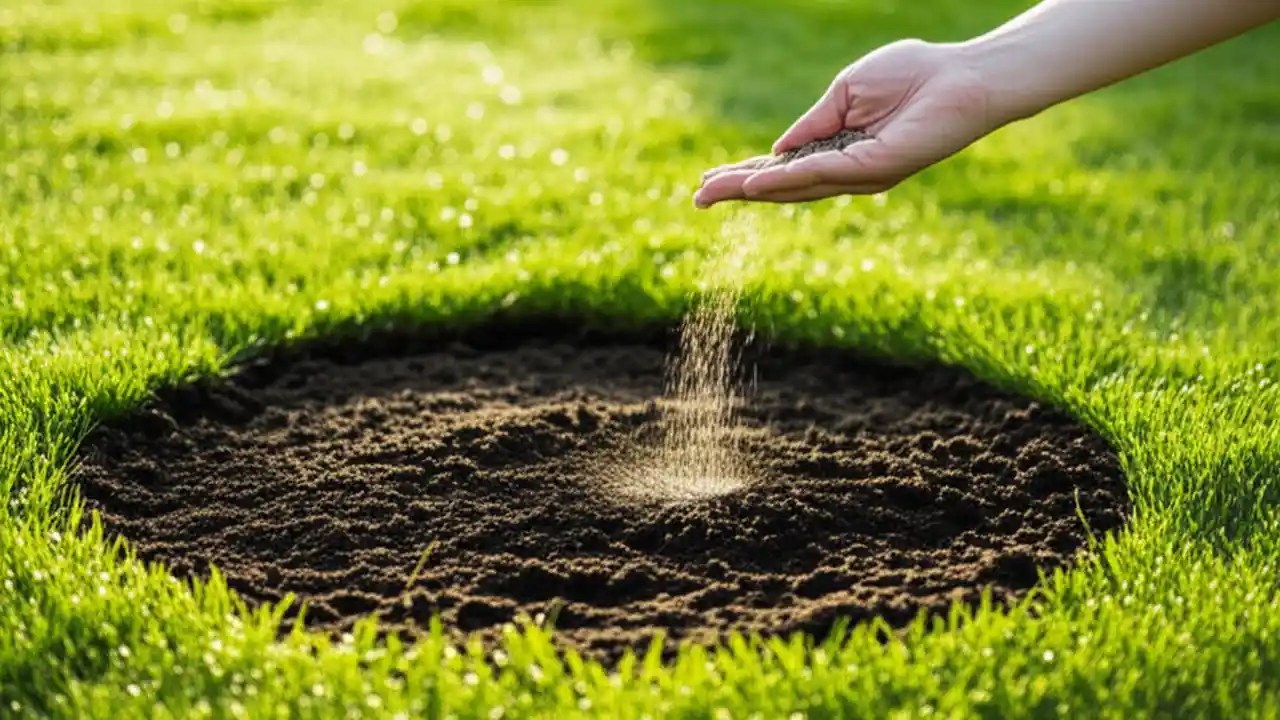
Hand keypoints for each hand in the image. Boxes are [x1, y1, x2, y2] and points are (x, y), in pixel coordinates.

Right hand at [693, 39, 1001, 207]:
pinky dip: (787, 179)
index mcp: (837, 150)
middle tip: (698, 200)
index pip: (783, 168)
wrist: (964, 76)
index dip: (745, 175)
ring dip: (751, 190)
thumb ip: (813, 123)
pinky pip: (823, 173)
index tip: (708, 183)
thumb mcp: (847, 93)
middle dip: (738, 191)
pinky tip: (757, 182)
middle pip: (782, 187)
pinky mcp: (876, 168)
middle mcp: (847, 171)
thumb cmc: (914, 75)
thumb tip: (777, 150)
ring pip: (795, 187)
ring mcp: (860, 174)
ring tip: (714, 193)